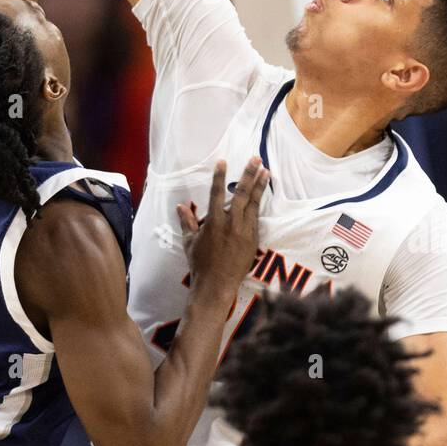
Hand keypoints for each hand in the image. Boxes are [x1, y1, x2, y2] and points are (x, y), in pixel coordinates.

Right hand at [180, 158, 268, 296]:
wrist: (216, 286)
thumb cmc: (200, 264)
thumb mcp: (189, 242)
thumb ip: (187, 222)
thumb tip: (179, 206)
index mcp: (213, 222)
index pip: (216, 193)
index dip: (220, 176)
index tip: (223, 162)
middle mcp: (230, 224)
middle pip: (242, 194)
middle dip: (250, 175)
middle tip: (257, 159)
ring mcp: (244, 232)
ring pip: (253, 204)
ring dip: (260, 187)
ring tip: (266, 172)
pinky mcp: (253, 240)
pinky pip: (256, 219)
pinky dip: (259, 205)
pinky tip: (262, 195)